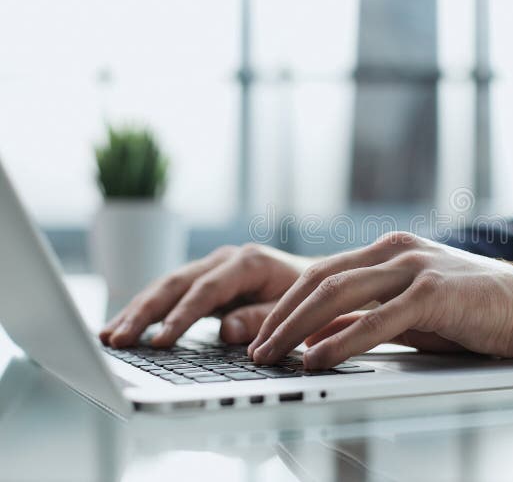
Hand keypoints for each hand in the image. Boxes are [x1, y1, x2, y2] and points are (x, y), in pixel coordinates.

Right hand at [99, 244, 313, 347]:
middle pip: (175, 284)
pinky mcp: (203, 280)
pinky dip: (146, 310)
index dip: (181, 316)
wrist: (315, 280)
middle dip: (144, 312)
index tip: (159, 341)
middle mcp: (224, 260)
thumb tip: (225, 330)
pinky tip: (123, 326)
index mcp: (247, 262)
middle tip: (117, 339)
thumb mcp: (292, 308)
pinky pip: (170, 294)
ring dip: (136, 311)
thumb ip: (260, 319)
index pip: (205, 290)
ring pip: (165, 286)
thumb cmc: (305, 297)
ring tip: (108, 336)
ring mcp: (211, 268)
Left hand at [247, 232, 512, 368]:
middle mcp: (397, 252)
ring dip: (298, 327)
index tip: (261, 334)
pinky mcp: (436, 292)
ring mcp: (416, 268)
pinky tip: (318, 358)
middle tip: (254, 348)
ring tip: (272, 355)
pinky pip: (377, 318)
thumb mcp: (414, 313)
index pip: (322, 275)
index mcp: (390, 252)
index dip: (286, 305)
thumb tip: (322, 336)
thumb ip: (371, 316)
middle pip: (321, 281)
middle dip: (281, 317)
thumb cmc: (476, 312)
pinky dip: (342, 339)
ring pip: (340, 293)